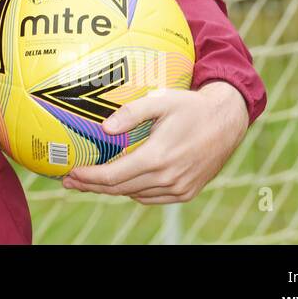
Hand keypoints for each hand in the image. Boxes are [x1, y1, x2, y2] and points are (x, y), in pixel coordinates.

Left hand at [60, 81, 249, 203]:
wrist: (227, 121)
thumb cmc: (191, 106)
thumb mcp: (160, 101)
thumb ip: (131, 113)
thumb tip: (104, 128)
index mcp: (158, 158)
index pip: (113, 176)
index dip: (88, 177)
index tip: (70, 173)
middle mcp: (168, 178)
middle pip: (119, 189)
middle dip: (91, 186)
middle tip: (69, 181)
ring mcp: (178, 188)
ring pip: (135, 194)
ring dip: (111, 190)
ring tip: (89, 182)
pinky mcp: (187, 192)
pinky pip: (151, 197)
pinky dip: (133, 191)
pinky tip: (120, 183)